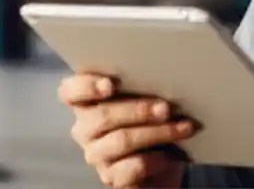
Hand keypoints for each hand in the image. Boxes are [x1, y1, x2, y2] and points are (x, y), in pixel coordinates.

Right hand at [59, 73, 197, 188]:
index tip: (109, 85)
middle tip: (167, 108)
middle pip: (102, 116)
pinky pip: (130, 168)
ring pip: (121, 140)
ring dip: (157, 132)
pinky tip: (170, 156)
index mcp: (88, 103)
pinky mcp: (112, 178)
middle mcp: (86, 129)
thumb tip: (164, 74)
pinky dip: (154, 159)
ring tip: (183, 127)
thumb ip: (143, 86)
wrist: (167, 160)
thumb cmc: (154, 120)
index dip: (85, 86)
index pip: (70, 92)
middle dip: (138, 110)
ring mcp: (97, 156)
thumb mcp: (148, 98)